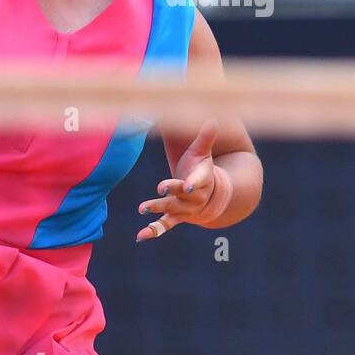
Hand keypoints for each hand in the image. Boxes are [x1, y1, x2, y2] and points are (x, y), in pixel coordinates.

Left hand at [136, 118, 231, 241]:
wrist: (211, 196)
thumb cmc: (202, 169)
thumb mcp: (203, 153)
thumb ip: (205, 138)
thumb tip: (214, 118)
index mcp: (202, 179)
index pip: (199, 180)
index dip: (193, 182)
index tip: (189, 185)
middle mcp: (194, 196)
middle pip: (182, 195)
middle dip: (172, 192)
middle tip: (160, 189)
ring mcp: (185, 208)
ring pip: (172, 210)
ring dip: (158, 209)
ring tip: (143, 208)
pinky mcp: (176, 217)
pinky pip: (165, 226)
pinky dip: (153, 231)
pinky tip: (140, 236)